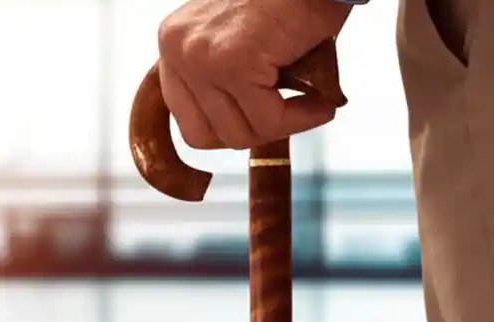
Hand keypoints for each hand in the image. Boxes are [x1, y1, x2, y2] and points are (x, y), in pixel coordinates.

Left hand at [157, 0, 350, 149]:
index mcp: (174, 43)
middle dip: (253, 133)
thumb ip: (225, 79)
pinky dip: (302, 118)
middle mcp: (177, 49)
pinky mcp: (233, 63)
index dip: (226, 129)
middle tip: (288, 117)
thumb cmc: (288, 2)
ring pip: (238, 133)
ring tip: (311, 107)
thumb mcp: (240, 40)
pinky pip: (269, 119)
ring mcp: (201, 58)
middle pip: (202, 136)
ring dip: (282, 127)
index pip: (185, 119)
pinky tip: (320, 106)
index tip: (260, 122)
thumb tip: (245, 131)